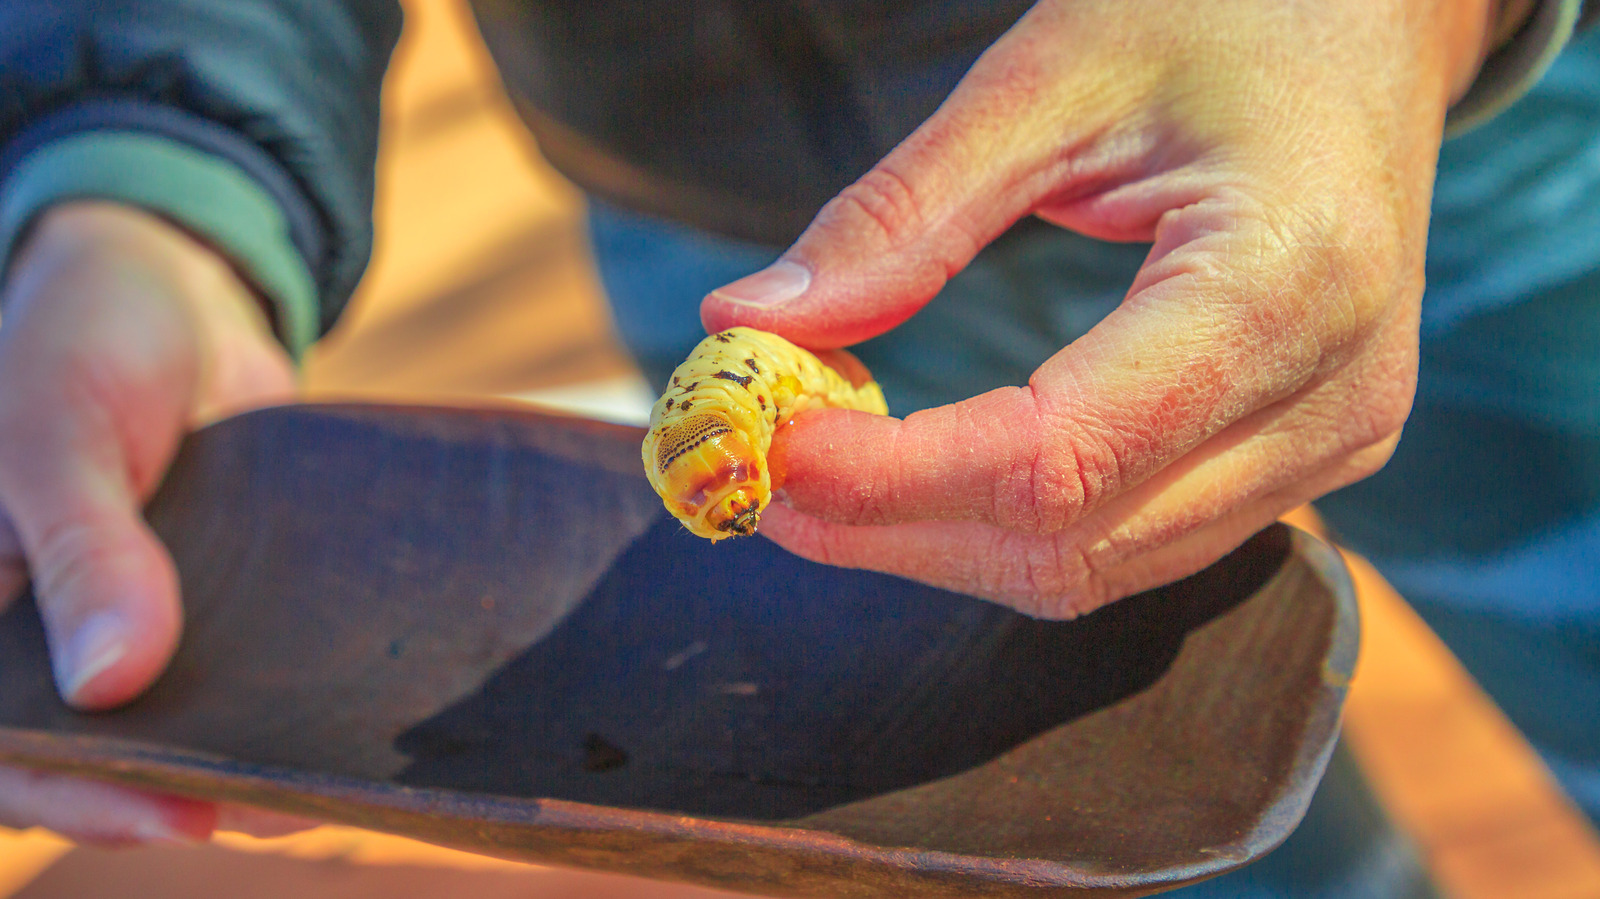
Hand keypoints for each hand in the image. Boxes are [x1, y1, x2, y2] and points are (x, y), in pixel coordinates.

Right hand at [0, 202, 300, 841]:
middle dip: (166, 791)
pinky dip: (273, 705)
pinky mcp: (206, 608)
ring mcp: (126, 626)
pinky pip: (232, 673)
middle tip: (263, 808)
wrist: (176, 291)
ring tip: (312, 792)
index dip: (70, 787)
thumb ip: (85, 552)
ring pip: (164, 726)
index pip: (1, 738)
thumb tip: (111, 682)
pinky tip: (336, 734)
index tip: (167, 812)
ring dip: (231, 765)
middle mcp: (39, 638)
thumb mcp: (57, 434)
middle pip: (87, 753)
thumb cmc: (83, 343)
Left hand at [702, 0, 1502, 616]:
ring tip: (820, 473)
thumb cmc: (1219, 16)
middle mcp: (1332, 397)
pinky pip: (1135, 544)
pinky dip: (1010, 527)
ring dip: (938, 541)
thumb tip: (750, 323)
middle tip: (756, 474)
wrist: (1365, 29)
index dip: (892, 476)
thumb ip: (902, 214)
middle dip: (890, 527)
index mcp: (1282, 280)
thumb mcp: (1048, 80)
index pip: (1056, 455)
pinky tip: (923, 475)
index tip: (765, 444)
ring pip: (1096, 568)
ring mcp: (1334, 444)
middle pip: (1068, 541)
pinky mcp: (1310, 459)